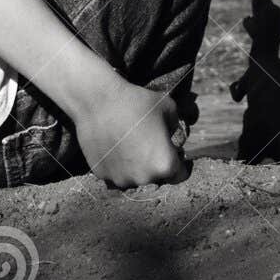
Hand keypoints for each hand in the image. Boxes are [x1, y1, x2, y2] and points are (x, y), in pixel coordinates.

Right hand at [73, 78, 190, 189]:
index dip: (178, 161)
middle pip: (156, 176)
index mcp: (164, 164)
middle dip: (155, 162)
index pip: (180, 174)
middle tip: (147, 141)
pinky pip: (115, 173)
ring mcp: (120, 179)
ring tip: (128, 142)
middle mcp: (144, 178)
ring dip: (135, 165)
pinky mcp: (101, 174)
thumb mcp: (169, 107)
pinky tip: (113, 144)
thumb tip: (173, 136)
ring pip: (134, 177)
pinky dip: (116, 163)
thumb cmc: (137, 102)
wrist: (99, 100)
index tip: (172, 150)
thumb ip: (176, 127)